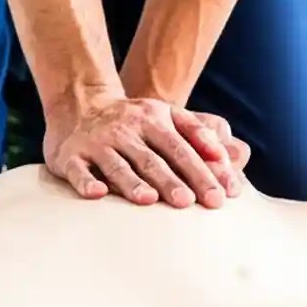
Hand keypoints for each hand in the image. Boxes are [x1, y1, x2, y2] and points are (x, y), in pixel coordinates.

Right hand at [44, 97, 246, 207]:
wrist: (80, 104)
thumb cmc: (135, 121)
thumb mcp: (168, 117)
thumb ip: (201, 134)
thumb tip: (235, 156)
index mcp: (154, 120)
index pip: (182, 147)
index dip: (202, 171)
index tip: (221, 195)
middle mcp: (126, 130)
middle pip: (153, 158)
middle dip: (172, 181)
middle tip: (189, 203)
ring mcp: (98, 142)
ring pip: (118, 164)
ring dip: (132, 182)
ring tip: (148, 200)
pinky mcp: (71, 156)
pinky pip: (79, 170)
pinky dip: (86, 182)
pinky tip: (97, 194)